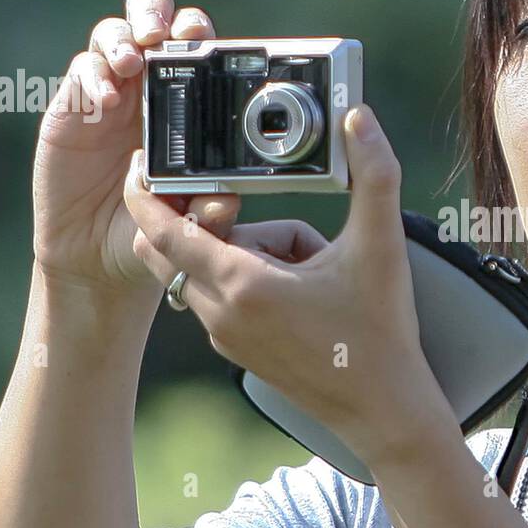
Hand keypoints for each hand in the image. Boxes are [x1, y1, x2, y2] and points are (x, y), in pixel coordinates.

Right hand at [33, 0, 240, 299]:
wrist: (98, 254)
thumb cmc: (149, 224)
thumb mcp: (186, 218)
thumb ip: (209, 208)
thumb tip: (227, 199)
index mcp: (184, 97)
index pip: (190, 42)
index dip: (195, 30)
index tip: (200, 40)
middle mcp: (145, 84)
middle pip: (149, 16)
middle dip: (155, 12)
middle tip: (158, 36)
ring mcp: (107, 91)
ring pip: (111, 34)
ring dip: (121, 39)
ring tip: (129, 64)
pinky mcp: (72, 107)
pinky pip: (81, 71)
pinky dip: (93, 75)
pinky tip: (106, 100)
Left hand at [122, 102, 453, 465]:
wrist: (384, 410)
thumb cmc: (380, 334)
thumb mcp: (381, 246)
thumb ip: (373, 174)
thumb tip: (360, 118)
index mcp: (243, 284)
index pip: (163, 233)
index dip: (144, 195)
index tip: (142, 164)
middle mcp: (221, 313)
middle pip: (177, 248)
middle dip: (208, 220)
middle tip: (256, 211)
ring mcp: (226, 337)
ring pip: (205, 271)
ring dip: (244, 251)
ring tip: (307, 263)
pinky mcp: (238, 351)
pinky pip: (222, 298)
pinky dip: (250, 279)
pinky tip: (305, 287)